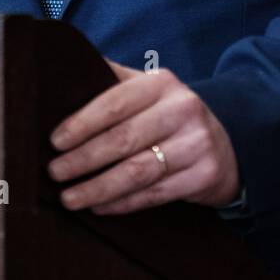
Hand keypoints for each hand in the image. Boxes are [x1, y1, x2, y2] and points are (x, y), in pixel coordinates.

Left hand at [47, 62, 240, 214]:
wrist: (224, 144)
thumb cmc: (168, 116)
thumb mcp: (148, 90)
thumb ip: (112, 81)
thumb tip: (64, 72)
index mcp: (161, 83)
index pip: (115, 103)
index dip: (82, 123)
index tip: (55, 141)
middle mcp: (183, 109)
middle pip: (123, 139)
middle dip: (83, 159)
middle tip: (55, 173)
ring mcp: (196, 143)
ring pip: (137, 171)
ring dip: (98, 187)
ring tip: (69, 198)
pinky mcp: (204, 175)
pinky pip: (154, 194)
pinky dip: (123, 203)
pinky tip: (99, 207)